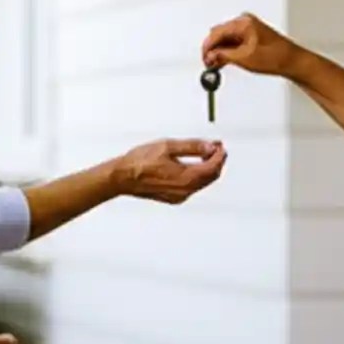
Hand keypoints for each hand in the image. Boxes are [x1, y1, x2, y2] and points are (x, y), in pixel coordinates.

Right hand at [111, 139, 226, 202]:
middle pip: (210, 177)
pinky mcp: (173, 198)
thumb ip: (192, 146)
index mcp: (186, 178)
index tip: (220, 145)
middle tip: (216, 148)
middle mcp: (185, 191)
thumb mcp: (168, 146)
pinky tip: (193, 165)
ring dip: (207, 169)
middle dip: (216, 162)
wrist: (123, 177)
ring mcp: (180, 196)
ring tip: (206, 153)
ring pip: (202, 183)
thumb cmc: (140, 162)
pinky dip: (198, 176)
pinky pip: (192, 187)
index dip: (220, 155)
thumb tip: (211, 146)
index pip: (212, 167)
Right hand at [201, 12, 302, 76]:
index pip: (217, 32)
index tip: (204, 59)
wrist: (292, 61)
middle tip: (208, 63)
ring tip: (215, 65)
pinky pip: (233, 41)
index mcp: (243, 23)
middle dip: (212, 49)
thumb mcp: (244, 58)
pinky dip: (228, 51)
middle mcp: (245, 22)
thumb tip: (211, 56)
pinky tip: (224, 61)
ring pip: (226, 39)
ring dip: (220, 51)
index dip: (208, 47)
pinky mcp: (252, 36)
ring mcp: (249, 28)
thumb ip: (223, 56)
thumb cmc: (276, 56)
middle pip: (220, 34)